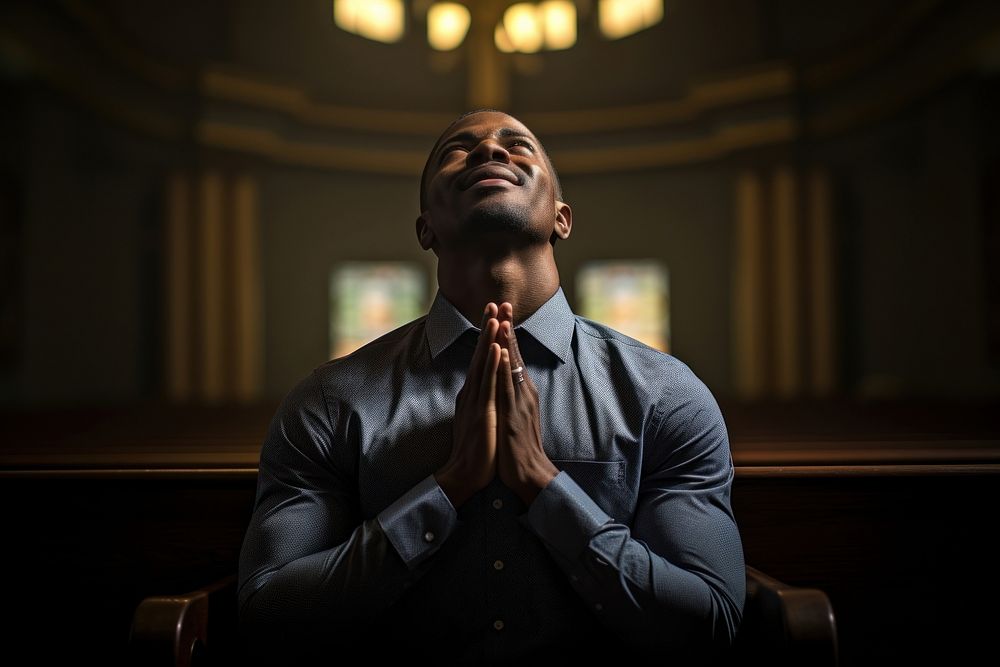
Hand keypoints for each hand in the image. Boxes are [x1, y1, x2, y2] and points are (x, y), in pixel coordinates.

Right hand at [435, 303, 501, 507]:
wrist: (464, 474)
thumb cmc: (475, 449)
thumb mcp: (479, 418)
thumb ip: (480, 401)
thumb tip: (482, 388)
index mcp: (474, 393)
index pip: (481, 359)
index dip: (488, 337)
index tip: (494, 315)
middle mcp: (472, 392)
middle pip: (480, 354)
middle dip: (488, 328)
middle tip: (492, 303)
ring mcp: (476, 400)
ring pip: (484, 363)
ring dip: (490, 339)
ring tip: (495, 317)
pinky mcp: (482, 411)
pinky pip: (488, 383)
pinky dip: (492, 364)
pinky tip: (497, 349)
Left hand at [495, 303, 557, 505]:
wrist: (529, 473)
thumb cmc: (519, 447)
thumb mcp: (515, 414)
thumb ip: (512, 395)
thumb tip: (508, 380)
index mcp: (521, 391)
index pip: (513, 356)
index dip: (507, 333)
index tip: (501, 311)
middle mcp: (523, 391)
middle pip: (514, 353)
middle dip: (508, 327)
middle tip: (504, 301)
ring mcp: (519, 401)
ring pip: (512, 366)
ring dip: (507, 341)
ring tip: (503, 318)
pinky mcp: (513, 413)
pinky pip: (508, 386)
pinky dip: (505, 368)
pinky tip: (502, 353)